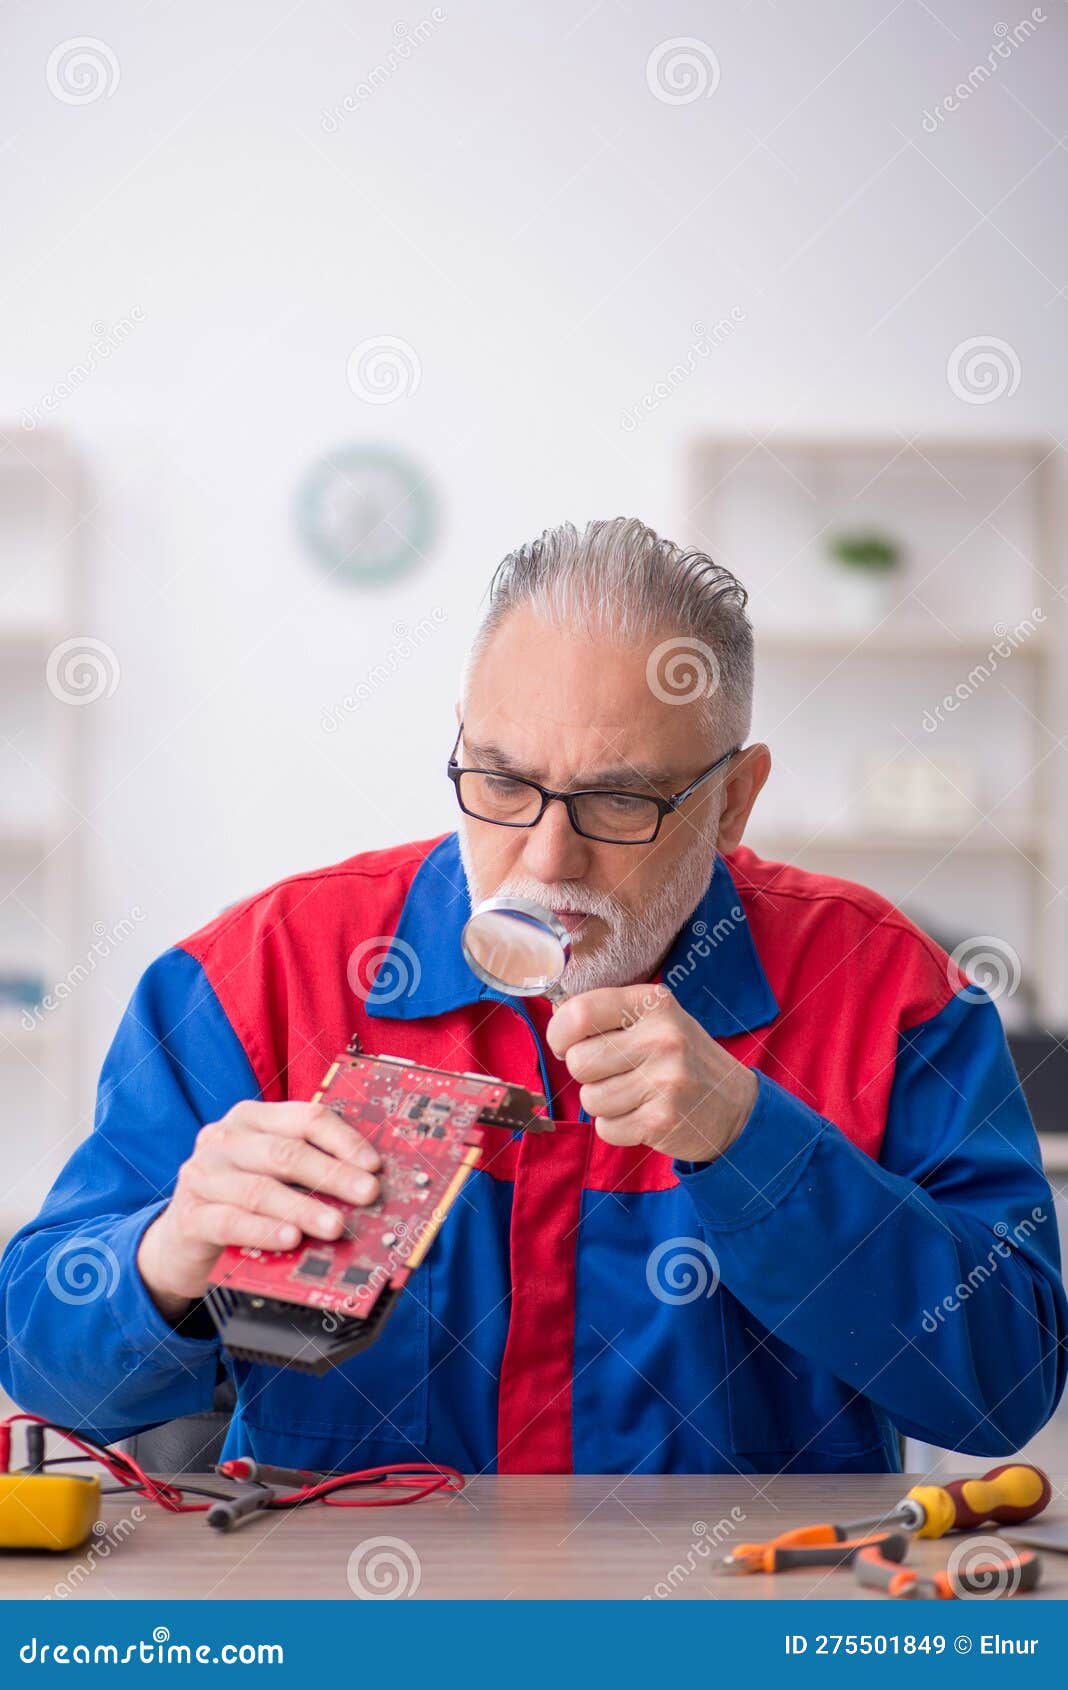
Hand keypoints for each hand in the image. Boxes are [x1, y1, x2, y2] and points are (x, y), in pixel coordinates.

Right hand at [137, 1101, 380, 1322]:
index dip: (343, 1140)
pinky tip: (290, 1240)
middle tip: (367, 1195)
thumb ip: (308, 1167)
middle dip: (332, 1175)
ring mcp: (202, 1175)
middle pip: (286, 1152)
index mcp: (252, 1118)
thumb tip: (367, 1182)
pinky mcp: (190, 1215)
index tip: (374, 1165)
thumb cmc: (241, 1198)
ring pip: (260, 1189)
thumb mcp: (272, 1172)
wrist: (183, 1237)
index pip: (306, 1118)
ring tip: (335, 1226)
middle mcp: (224, 1138)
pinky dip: (264, 1231)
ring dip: (303, 1208)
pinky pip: (231, 1222)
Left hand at [546, 984, 757, 1163]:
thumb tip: (554, 1018)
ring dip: (603, 1102)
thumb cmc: (682, 1058)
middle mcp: (661, 1038)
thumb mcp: (655, 1020)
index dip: (559, 1034)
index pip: (579, 1013)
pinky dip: (617, 1127)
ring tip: (634, 1094)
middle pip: (579, 1062)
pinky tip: (642, 1114)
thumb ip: (608, 1014)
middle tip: (613, 1072)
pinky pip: (606, 1128)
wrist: (736, 1106)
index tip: (567, 1043)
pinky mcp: (662, 1120)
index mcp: (653, 1003)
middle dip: (586, 1073)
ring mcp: (665, 1080)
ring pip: (590, 1099)